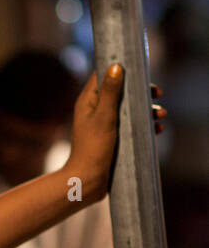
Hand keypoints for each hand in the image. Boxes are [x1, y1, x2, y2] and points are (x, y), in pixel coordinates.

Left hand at [66, 66, 167, 205]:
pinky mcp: (113, 138)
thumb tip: (117, 66)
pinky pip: (131, 127)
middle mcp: (96, 110)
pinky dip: (144, 126)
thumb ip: (111, 92)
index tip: (139, 69)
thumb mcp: (104, 116)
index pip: (104, 75)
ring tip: (160, 116)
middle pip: (122, 92)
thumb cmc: (92, 148)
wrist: (87, 181)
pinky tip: (156, 130)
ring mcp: (105, 124)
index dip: (121, 69)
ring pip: (129, 110)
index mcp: (89, 101)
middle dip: (141, 93)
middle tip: (157, 94)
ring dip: (146, 110)